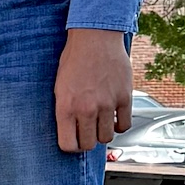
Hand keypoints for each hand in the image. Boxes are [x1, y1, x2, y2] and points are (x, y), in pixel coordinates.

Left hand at [54, 28, 132, 152]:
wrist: (94, 37)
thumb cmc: (74, 59)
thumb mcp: (59, 86)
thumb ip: (65, 110)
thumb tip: (70, 130)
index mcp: (66, 107)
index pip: (68, 145)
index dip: (71, 146)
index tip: (74, 141)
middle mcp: (86, 109)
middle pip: (89, 144)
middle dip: (87, 141)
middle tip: (88, 132)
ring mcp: (107, 104)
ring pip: (107, 137)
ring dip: (103, 133)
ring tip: (100, 123)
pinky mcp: (124, 98)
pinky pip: (125, 124)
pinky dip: (120, 125)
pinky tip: (114, 117)